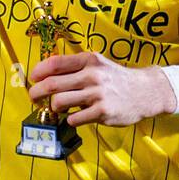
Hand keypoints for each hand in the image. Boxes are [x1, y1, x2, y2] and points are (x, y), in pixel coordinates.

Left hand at [28, 52, 174, 127]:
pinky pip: (74, 118)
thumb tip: (46, 74)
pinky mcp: (102, 112)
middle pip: (52, 84)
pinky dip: (70, 119)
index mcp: (88, 60)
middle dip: (36, 92)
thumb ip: (75, 67)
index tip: (33, 78)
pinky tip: (76, 116)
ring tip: (59, 107)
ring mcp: (97, 94)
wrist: (145, 91)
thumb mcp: (98, 64)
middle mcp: (92, 75)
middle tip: (33, 97)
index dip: (38, 71)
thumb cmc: (116, 79)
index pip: (55, 63)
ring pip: (59, 102)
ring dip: (54, 107)